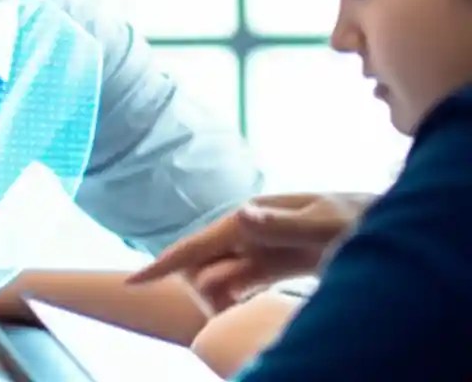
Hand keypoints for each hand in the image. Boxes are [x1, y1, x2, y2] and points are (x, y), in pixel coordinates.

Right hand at [125, 193, 374, 312]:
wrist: (386, 221)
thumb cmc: (361, 220)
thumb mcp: (327, 224)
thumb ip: (284, 223)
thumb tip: (240, 215)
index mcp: (252, 221)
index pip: (197, 245)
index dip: (163, 264)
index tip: (132, 284)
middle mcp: (247, 232)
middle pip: (203, 269)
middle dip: (209, 291)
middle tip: (246, 299)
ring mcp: (257, 248)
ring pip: (219, 280)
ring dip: (227, 298)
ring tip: (259, 299)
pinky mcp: (271, 263)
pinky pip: (239, 285)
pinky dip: (239, 299)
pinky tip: (255, 302)